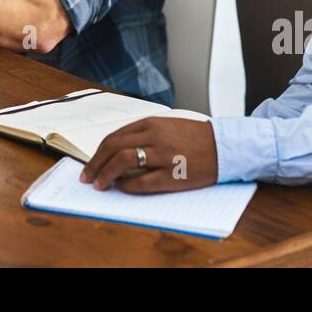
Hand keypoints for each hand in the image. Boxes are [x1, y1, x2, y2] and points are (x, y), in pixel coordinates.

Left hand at [79, 118, 218, 193]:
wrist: (224, 147)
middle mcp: (154, 137)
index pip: (114, 136)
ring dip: (106, 174)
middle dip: (95, 164)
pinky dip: (127, 186)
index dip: (98, 152)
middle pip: (113, 148)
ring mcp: (163, 156)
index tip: (90, 163)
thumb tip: (117, 150)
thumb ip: (144, 134)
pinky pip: (142, 182)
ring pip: (123, 162)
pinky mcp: (172, 175)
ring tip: (99, 184)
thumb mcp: (167, 126)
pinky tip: (121, 188)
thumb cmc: (195, 137)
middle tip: (87, 176)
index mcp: (151, 123)